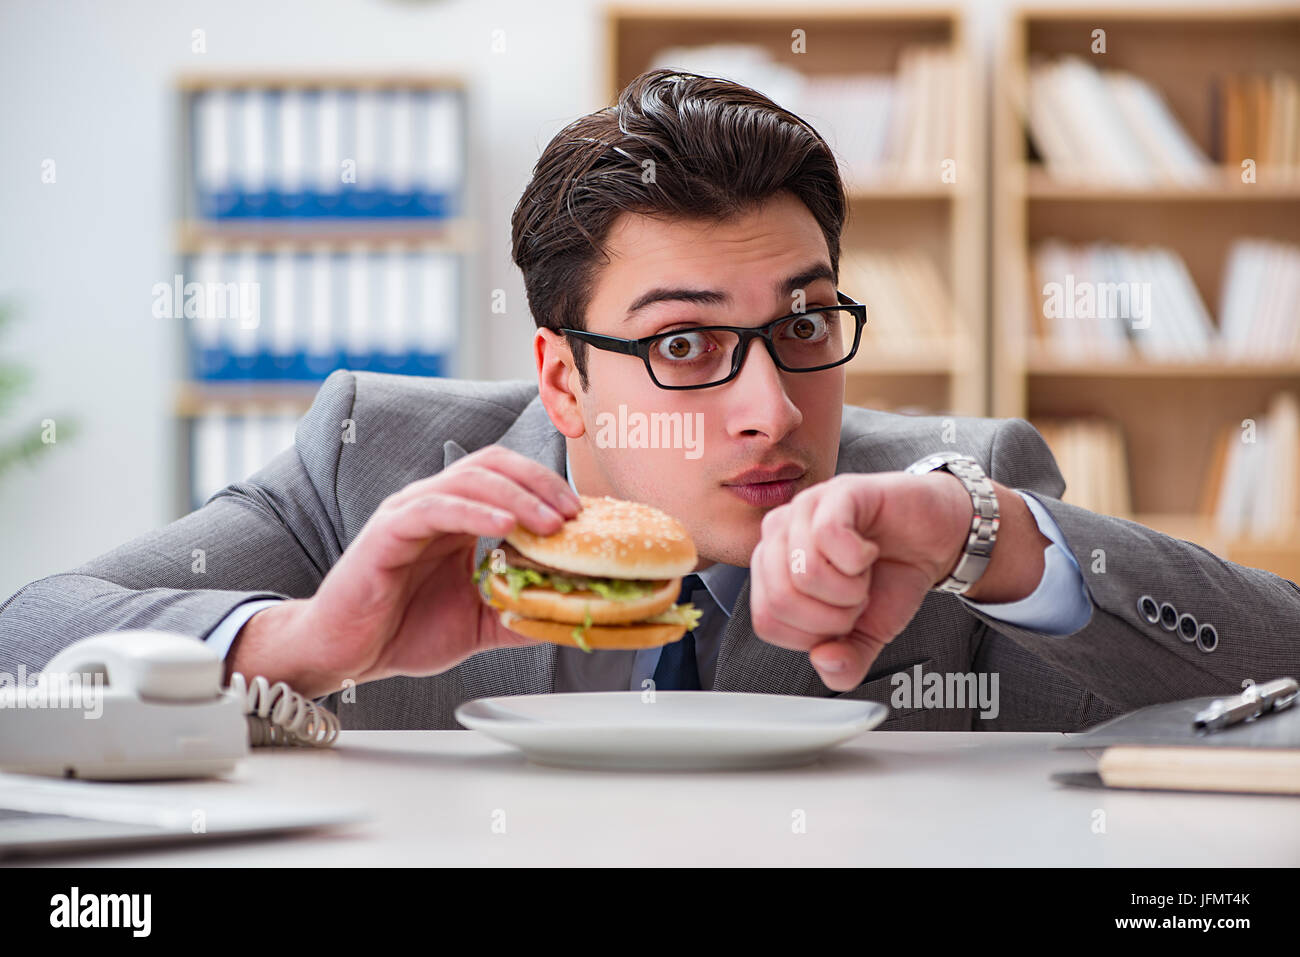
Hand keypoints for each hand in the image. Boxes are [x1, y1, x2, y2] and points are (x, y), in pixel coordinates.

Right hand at [225, 445, 581, 696]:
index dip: (549, 488)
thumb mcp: (480, 621)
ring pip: (469, 479)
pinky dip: (475, 510)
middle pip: (495, 464)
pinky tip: (505, 525)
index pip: (509, 477)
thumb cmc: (403, 631)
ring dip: (518, 496)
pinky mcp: (387, 533)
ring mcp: (408, 513)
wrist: (346, 655)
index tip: (585, 516)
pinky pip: (435, 507)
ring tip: (551, 522)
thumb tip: (573, 612)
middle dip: (541, 483)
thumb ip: (520, 608)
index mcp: (457, 517)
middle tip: (575, 514)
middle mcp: (434, 505)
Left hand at [748, 471, 974, 691]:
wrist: (935, 539)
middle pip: (781, 599)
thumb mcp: (868, 634)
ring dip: (849, 588)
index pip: (767, 621)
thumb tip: (825, 663)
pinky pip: (828, 535)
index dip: (814, 634)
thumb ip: (845, 663)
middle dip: (834, 615)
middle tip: (858, 597)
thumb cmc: (892, 575)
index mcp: (773, 569)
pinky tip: (868, 551)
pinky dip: (858, 558)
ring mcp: (805, 508)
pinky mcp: (838, 491)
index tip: (843, 618)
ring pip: (804, 572)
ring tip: (863, 573)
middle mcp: (779, 535)